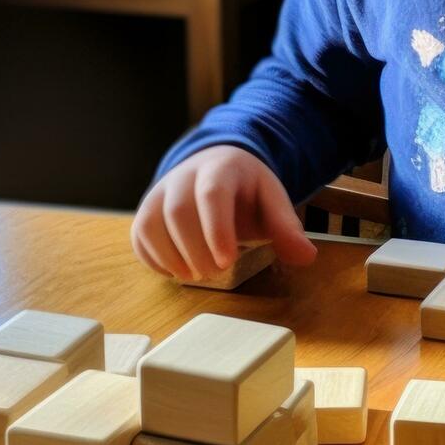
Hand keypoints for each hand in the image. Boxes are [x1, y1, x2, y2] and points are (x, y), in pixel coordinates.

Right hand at [131, 146, 317, 281]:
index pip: (212, 194)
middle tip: (214, 273)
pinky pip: (139, 235)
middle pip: (177, 211)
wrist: (215, 168)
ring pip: (151, 223)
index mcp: (220, 168)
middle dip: (194, 248)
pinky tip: (176, 271)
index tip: (226, 261)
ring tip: (194, 276)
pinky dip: (154, 258)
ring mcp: (160, 193)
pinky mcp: (145, 211)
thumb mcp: (272, 200)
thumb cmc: (245, 191)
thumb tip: (306, 256)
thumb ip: (286, 227)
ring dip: (170, 256)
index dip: (216, 229)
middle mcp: (183, 176)